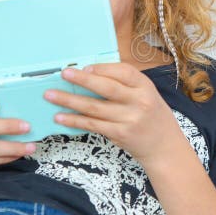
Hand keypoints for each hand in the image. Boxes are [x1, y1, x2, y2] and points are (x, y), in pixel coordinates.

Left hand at [45, 64, 179, 164]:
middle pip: (107, 88)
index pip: (124, 72)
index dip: (103, 69)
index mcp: (146, 87)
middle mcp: (139, 102)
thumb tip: (92, 74)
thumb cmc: (153, 117)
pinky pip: (93, 125)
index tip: (85, 67)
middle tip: (63, 74)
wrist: (165, 147)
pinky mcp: (120, 134)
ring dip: (70, 101)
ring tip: (50, 96)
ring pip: (95, 107)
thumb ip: (126, 85)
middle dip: (83, 80)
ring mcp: (130, 119)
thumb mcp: (147, 95)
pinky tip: (61, 117)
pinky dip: (75, 121)